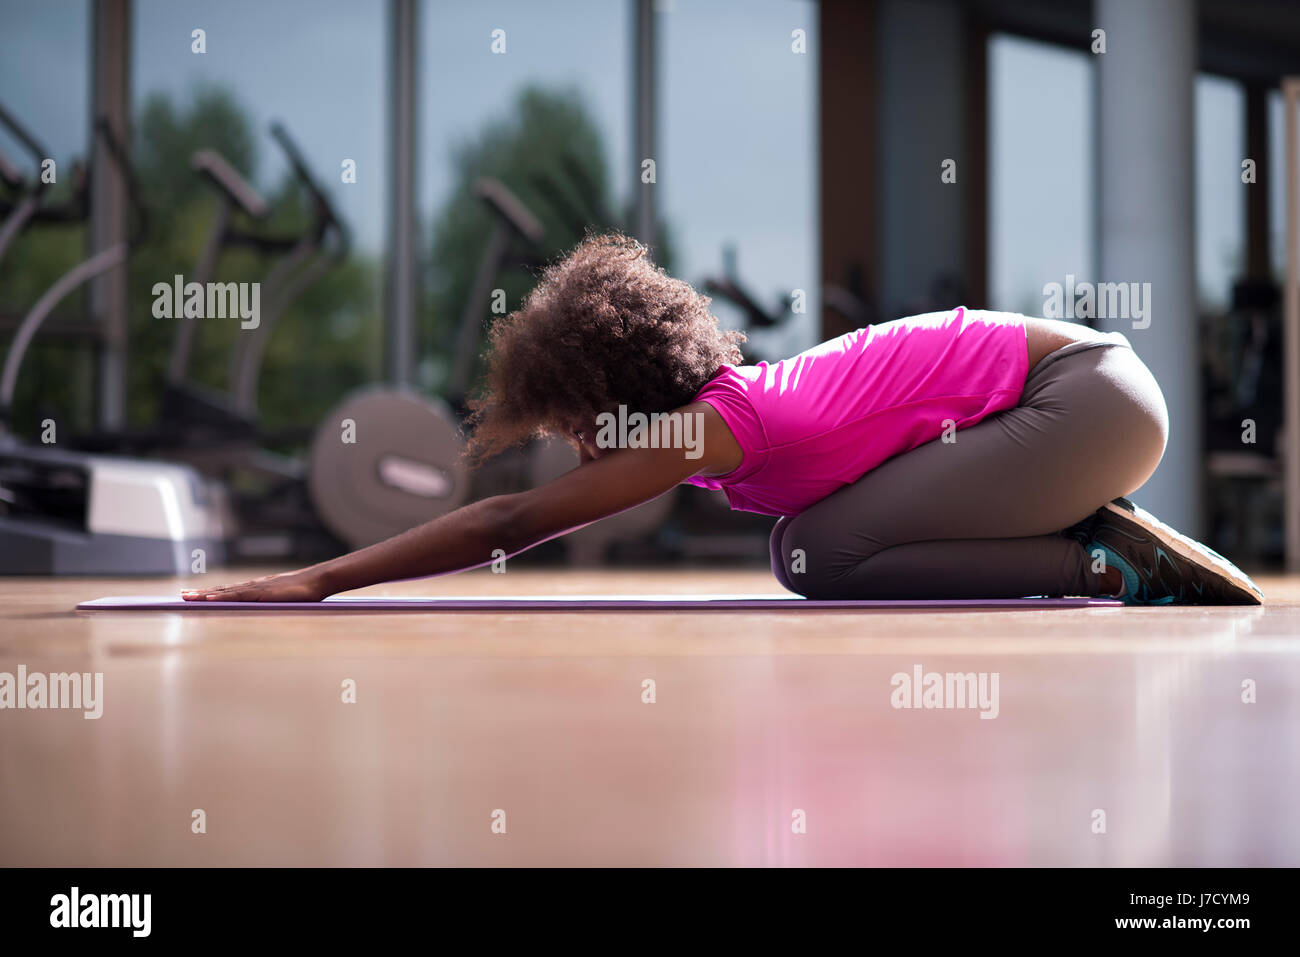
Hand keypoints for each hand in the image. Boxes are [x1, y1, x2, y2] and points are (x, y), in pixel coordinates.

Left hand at [181, 568, 328, 602]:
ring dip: (206, 595)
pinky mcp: (262, 592)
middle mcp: (253, 586)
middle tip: (182, 595)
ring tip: (189, 597)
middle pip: (223, 590)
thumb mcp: (284, 600)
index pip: (229, 591)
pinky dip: (223, 597)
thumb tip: (263, 613)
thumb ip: (271, 604)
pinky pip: (238, 595)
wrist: (318, 581)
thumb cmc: (305, 592)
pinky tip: (210, 598)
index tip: (194, 594)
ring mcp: (257, 588)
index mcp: (257, 589)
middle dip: (201, 593)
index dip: (211, 593)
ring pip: (226, 592)